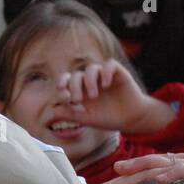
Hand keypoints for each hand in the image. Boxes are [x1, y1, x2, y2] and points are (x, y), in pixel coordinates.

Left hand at [52, 60, 172, 134]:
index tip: (62, 92)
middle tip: (78, 100)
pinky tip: (105, 84)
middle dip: (74, 86)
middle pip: (77, 75)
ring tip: (94, 96)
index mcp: (81, 90)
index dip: (62, 82)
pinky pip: (109, 64)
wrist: (131, 119)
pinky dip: (106, 72)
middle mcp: (91, 81)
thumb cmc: (108, 119)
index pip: (67, 80)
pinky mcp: (117, 72)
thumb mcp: (86, 119)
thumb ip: (70, 115)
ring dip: (89, 81)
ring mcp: (104, 76)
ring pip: (91, 68)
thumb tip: (52, 111)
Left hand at [114, 153, 183, 183]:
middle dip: (140, 166)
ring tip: (124, 170)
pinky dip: (175, 174)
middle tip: (115, 169)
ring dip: (149, 166)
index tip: (127, 182)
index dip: (150, 177)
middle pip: (168, 164)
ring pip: (176, 164)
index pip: (174, 175)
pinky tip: (155, 178)